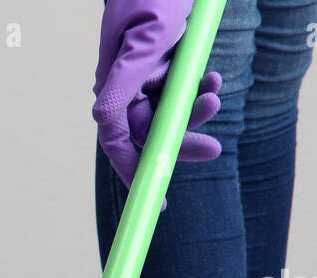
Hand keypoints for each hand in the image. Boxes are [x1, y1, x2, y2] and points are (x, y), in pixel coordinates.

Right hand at [93, 0, 222, 193]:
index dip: (134, 171)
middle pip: (152, 132)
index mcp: (114, 85)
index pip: (117, 140)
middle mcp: (128, 87)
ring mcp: (149, 77)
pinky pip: (186, 91)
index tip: (154, 197)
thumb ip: (123, 81)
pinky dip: (202, 88)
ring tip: (215, 93)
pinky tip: (213, 78)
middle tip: (213, 149)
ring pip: (173, 114)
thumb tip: (101, 121)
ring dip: (197, 110)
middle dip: (181, 142)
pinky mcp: (169, 66)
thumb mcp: (141, 41)